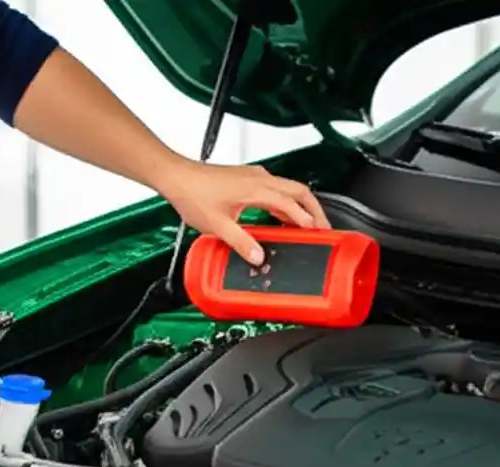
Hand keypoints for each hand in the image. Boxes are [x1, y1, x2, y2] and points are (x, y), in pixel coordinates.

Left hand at [154, 160, 330, 263]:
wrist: (176, 176)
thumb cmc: (192, 194)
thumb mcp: (218, 226)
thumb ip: (241, 243)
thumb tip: (258, 256)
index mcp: (256, 189)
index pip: (292, 205)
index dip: (306, 220)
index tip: (318, 233)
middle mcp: (259, 179)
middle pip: (299, 191)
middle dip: (314, 210)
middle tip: (323, 228)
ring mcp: (254, 176)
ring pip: (289, 188)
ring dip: (301, 205)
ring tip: (307, 224)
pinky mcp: (247, 178)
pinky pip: (276, 189)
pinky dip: (286, 202)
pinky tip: (282, 215)